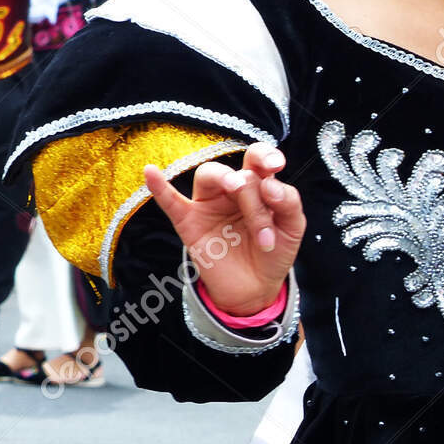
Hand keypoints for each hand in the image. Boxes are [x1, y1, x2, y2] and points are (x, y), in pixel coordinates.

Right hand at [144, 142, 304, 317]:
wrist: (256, 289)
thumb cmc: (274, 251)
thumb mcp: (292, 228)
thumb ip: (288, 203)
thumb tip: (271, 183)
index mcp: (259, 186)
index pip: (257, 159)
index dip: (265, 154)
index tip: (275, 164)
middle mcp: (233, 190)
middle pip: (235, 170)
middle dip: (251, 185)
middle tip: (264, 200)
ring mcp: (209, 205)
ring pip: (209, 175)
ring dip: (226, 179)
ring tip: (236, 188)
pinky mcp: (190, 224)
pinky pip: (171, 202)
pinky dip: (159, 187)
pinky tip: (150, 172)